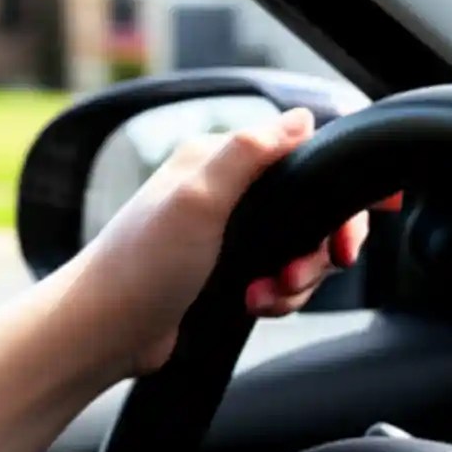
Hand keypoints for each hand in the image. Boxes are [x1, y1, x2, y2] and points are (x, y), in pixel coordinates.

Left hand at [67, 108, 366, 378]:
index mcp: (220, 161)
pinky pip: (283, 278)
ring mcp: (232, 233)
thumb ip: (251, 152)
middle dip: (318, 250)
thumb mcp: (198, 199)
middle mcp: (229, 191)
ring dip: (296, 279)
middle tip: (298, 274)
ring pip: (303, 250)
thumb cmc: (141, 265)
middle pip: (314, 211)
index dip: (338, 195)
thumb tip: (304, 117)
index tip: (348, 235)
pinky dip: (279, 296)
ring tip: (265, 296)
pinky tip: (254, 305)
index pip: (305, 158)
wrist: (103, 334)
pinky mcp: (232, 272)